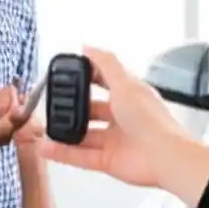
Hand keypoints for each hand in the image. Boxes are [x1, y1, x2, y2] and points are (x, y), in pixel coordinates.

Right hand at [36, 46, 195, 187]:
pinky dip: (63, 152)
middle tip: (52, 104)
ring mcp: (115, 140)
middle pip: (93, 111)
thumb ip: (105, 63)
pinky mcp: (109, 161)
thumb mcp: (124, 83)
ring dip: (64, 132)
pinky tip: (45, 147)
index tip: (68, 75)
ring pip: (84, 135)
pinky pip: (81, 156)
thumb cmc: (150, 119)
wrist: (164, 157)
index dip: (88, 77)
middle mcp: (123, 118)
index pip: (106, 82)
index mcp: (131, 96)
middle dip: (73, 109)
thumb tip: (88, 46)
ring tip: (44, 128)